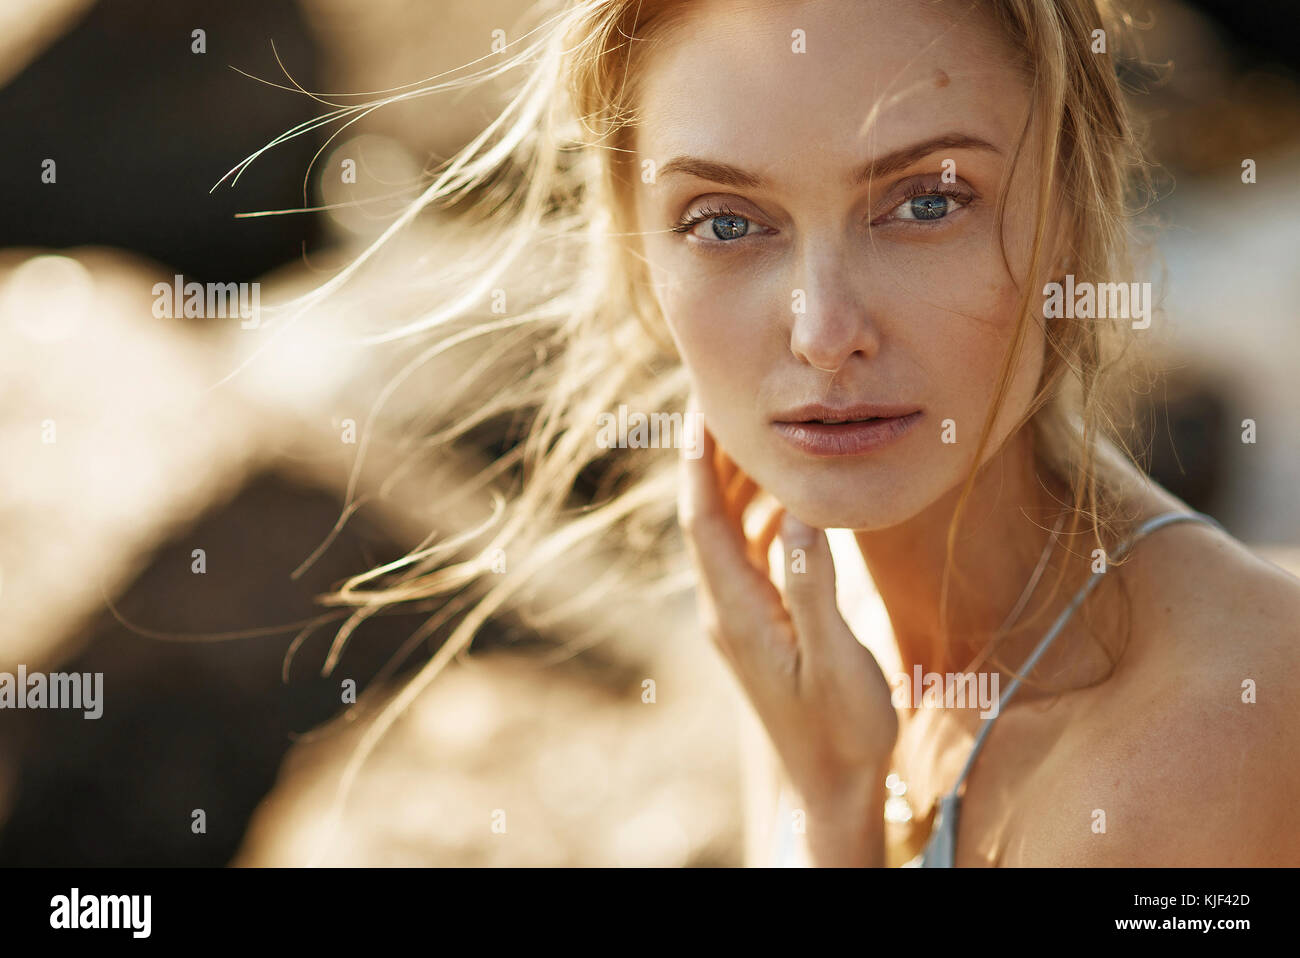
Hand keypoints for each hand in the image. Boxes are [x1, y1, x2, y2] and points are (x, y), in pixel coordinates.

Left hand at [677, 414, 899, 807]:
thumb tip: (796, 513)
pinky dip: (755, 520)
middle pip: (705, 517)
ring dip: (735, 486)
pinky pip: (744, 558)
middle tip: (731, 402)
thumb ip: (813, 586)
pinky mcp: (755, 628)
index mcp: (737, 610)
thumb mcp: (835, 660)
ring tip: (762, 439)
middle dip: (711, 458)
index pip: (703, 517)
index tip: (702, 404)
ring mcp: (738, 619)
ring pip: (723, 536)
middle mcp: (725, 610)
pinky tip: (784, 504)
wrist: (831, 788)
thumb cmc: (843, 730)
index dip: (696, 458)